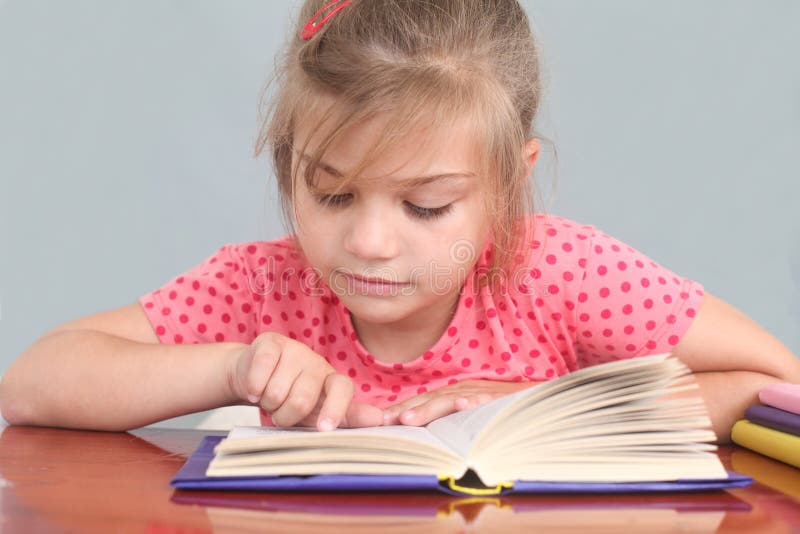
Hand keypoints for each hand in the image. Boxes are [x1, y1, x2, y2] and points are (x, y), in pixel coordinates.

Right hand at [227, 332, 382, 430]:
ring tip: (268, 397)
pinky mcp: (270, 343)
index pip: (342, 389)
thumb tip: (379, 419)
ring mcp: (294, 350)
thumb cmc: (289, 398)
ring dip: (266, 404)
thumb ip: (346, 417)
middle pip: (302, 400)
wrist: (252, 379)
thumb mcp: (316, 412)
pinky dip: (253, 389)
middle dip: (284, 416)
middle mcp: (317, 363)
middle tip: (281, 411)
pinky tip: (254, 389)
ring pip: (276, 393)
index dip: (335, 409)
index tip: (325, 428)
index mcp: (332, 380)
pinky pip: (260, 374)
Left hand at [382, 379, 537, 425]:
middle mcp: (464, 391)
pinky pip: (484, 400)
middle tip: (382, 423)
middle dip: (404, 411)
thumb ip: (453, 424)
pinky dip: (472, 403)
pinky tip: (461, 407)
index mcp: (456, 395)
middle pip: (429, 399)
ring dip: (428, 409)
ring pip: (450, 399)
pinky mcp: (500, 399)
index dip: (401, 411)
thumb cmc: (506, 410)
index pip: (423, 402)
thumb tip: (428, 443)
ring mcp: (482, 393)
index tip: (377, 424)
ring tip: (407, 419)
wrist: (543, 399)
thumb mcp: (475, 416)